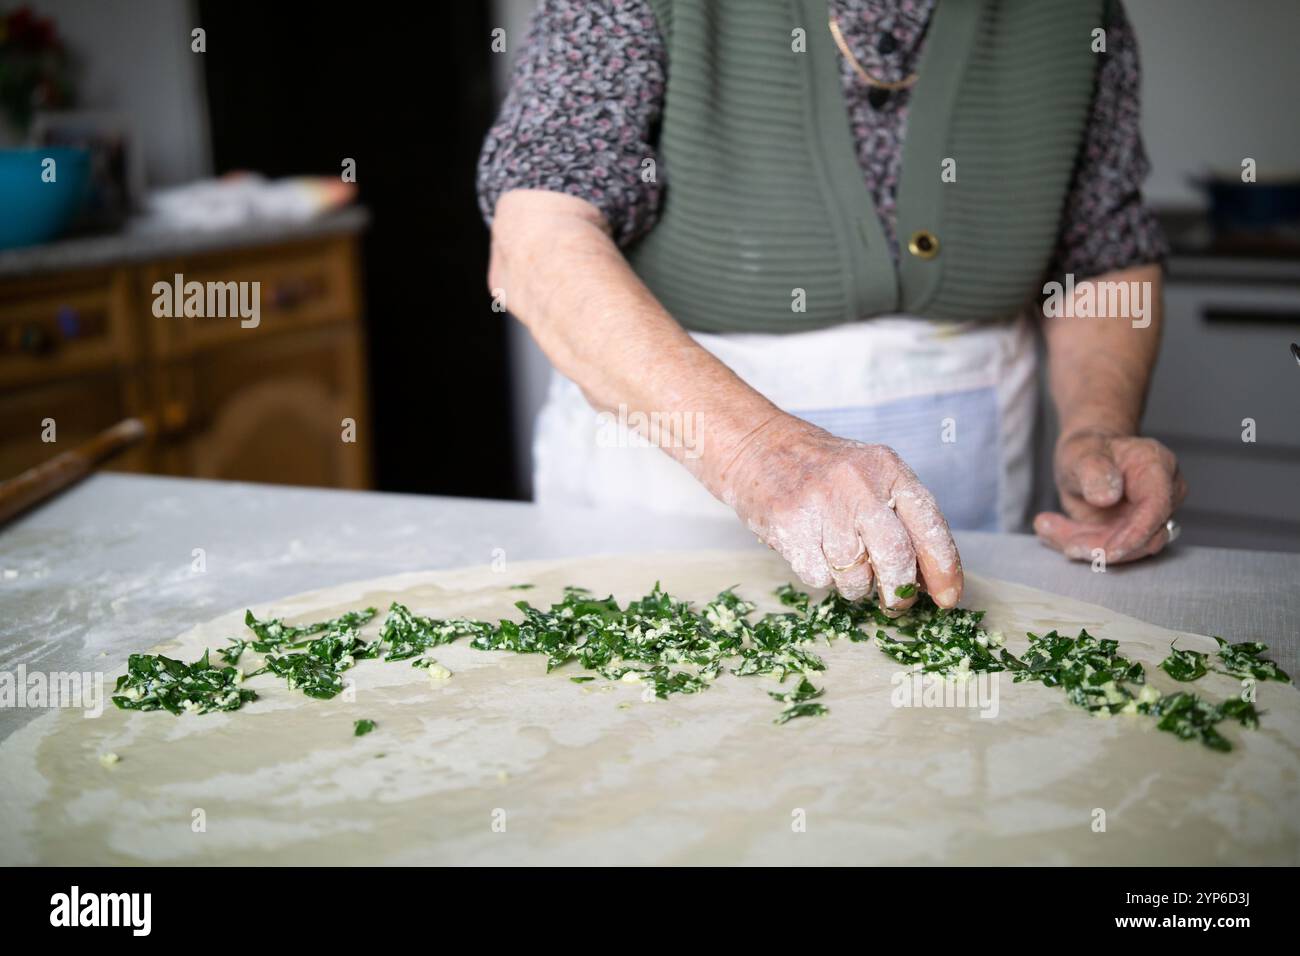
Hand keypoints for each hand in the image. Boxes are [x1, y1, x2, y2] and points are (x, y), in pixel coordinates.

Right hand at [715, 415, 962, 608]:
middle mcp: (858, 484)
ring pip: (856, 576)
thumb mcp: (870, 476)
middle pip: (895, 557)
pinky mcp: (791, 526)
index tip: (948, 598)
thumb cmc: (822, 471)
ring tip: (841, 560)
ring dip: (854, 584)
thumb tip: (927, 579)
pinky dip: (821, 576)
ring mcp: (823, 505)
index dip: (943, 567)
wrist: (758, 446)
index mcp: (887, 469)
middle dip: (899, 591)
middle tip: (895, 602)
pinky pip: (820, 577)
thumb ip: (900, 516)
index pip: (929, 524)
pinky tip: (813, 551)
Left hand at [1034, 430, 1187, 563]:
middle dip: (1101, 545)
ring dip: (1083, 545)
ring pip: (1123, 549)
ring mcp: (1148, 518)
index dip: (1134, 535)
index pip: (1156, 509)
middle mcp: (1162, 496)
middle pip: (1144, 537)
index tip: (1105, 551)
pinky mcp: (1130, 535)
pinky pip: (1105, 549)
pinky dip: (1076, 542)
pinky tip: (1049, 529)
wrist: (1085, 459)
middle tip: (1064, 542)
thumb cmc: (1089, 450)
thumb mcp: (1082, 453)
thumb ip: (1094, 470)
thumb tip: (1107, 496)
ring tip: (1045, 526)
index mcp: (1158, 468)